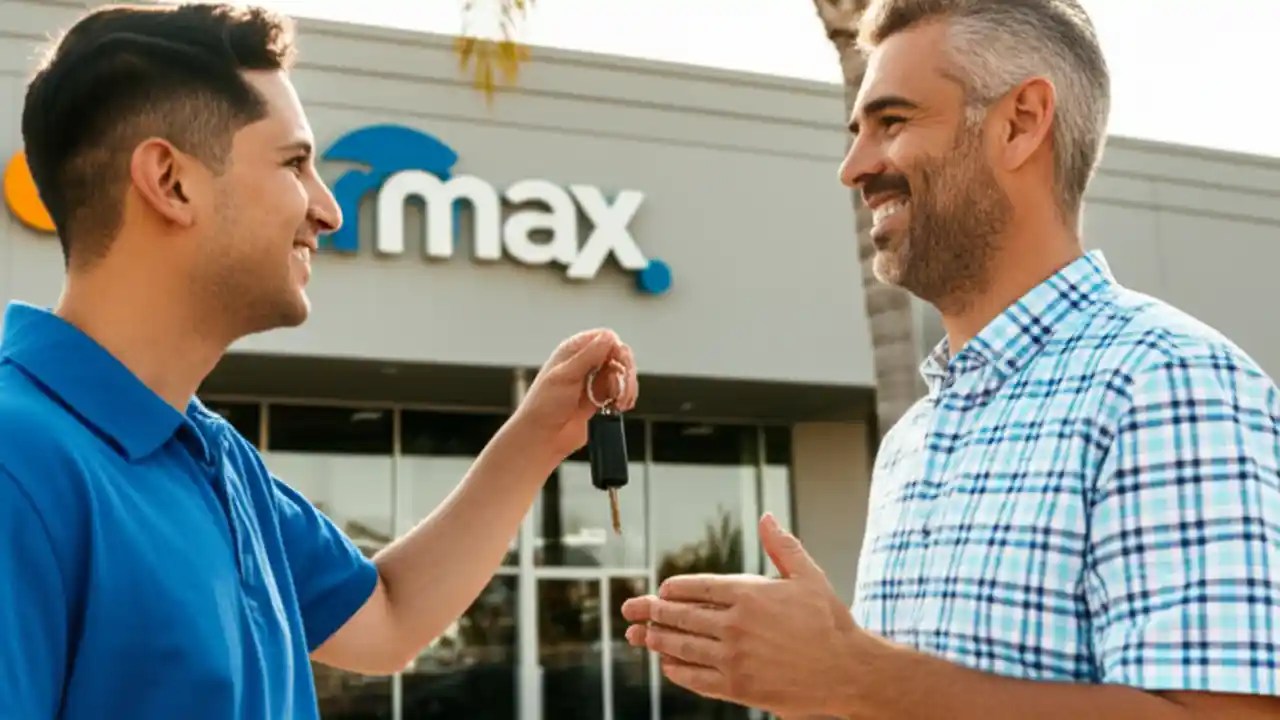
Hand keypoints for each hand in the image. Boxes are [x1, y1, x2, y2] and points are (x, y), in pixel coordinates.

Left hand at [513, 328, 637, 460]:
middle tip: (623, 391)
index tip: (618, 366)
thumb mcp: (565, 376)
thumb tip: (609, 337)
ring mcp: (594, 380)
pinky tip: (620, 408)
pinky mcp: (600, 397)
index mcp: (573, 350)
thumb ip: (588, 356)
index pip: (606, 338)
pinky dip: (626, 398)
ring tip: (620, 404)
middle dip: (626, 372)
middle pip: (619, 355)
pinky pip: (621, 391)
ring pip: (623, 374)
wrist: (543, 437)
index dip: (617, 349)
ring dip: (627, 388)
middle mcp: (585, 362)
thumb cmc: (544, 405)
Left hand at [621, 513, 865, 717]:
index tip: (662, 589)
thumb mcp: (809, 576)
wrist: (847, 671)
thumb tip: (766, 517)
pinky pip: (696, 677)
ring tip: (640, 634)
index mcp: (750, 594)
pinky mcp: (738, 686)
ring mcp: (734, 657)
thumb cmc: (830, 623)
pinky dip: (677, 670)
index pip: (698, 587)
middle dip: (652, 611)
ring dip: (658, 639)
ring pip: (683, 646)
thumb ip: (782, 546)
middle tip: (630, 608)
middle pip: (682, 615)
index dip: (675, 588)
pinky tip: (667, 665)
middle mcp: (735, 625)